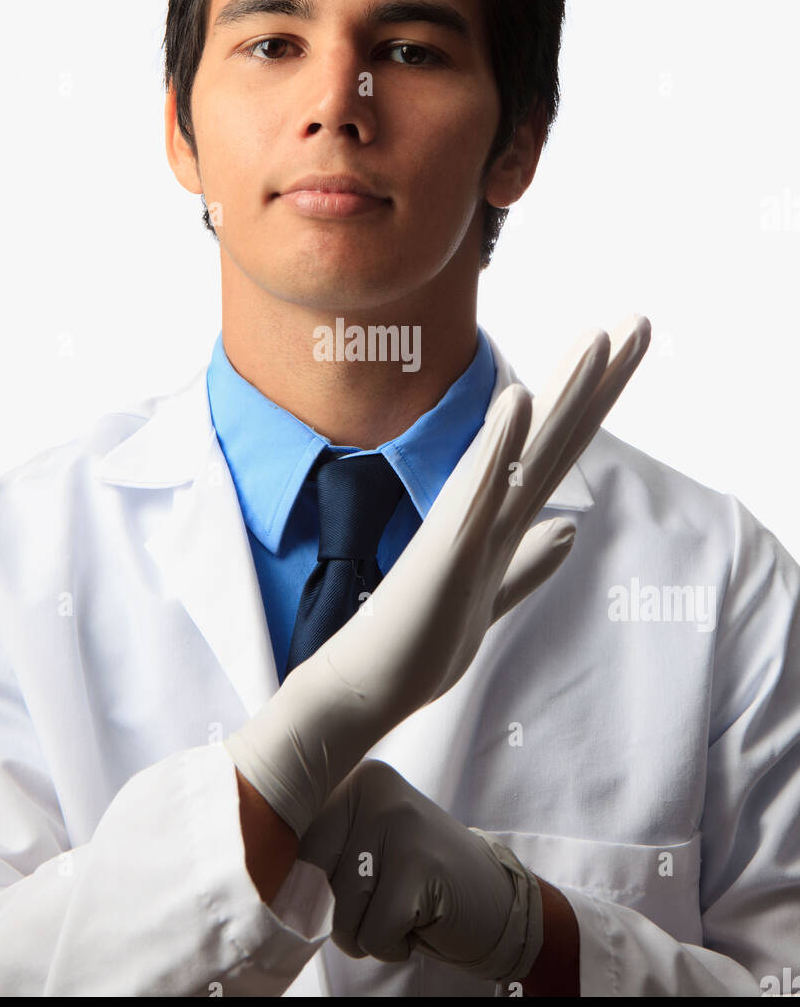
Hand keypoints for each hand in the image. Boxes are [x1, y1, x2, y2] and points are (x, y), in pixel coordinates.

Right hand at [225, 314, 650, 837]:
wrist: (363, 686)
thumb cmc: (418, 644)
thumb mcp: (491, 598)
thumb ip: (528, 562)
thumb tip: (570, 532)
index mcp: (505, 518)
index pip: (562, 448)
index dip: (598, 400)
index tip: (629, 351)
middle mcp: (491, 509)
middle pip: (558, 434)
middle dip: (601, 377)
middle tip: (641, 320)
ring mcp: (467, 524)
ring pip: (524, 448)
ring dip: (562, 393)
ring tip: (598, 339)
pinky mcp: (444, 550)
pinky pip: (477, 489)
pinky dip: (498, 443)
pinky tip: (518, 399)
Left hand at [298, 759, 542, 983]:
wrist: (496, 900)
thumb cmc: (415, 881)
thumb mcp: (365, 845)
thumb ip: (319, 850)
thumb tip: (265, 884)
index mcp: (352, 780)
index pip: (293, 845)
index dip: (309, 887)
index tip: (348, 887)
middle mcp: (371, 788)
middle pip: (315, 882)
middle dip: (345, 913)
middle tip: (386, 896)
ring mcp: (398, 822)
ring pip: (342, 915)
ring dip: (372, 931)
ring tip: (406, 904)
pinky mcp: (419, 865)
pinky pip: (374, 934)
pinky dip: (394, 945)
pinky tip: (422, 919)